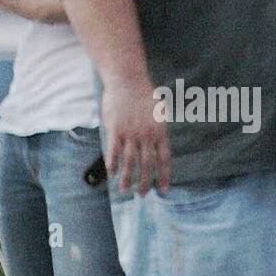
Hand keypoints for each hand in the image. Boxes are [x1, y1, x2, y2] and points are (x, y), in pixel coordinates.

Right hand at [101, 75, 170, 196]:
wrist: (128, 80)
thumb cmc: (143, 95)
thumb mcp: (159, 113)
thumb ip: (158, 131)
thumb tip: (159, 147)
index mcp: (160, 132)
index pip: (164, 159)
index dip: (164, 176)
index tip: (164, 191)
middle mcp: (146, 135)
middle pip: (147, 165)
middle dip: (145, 183)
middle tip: (142, 195)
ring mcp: (130, 133)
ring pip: (130, 162)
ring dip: (127, 178)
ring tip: (125, 190)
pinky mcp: (115, 129)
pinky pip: (114, 151)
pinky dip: (112, 164)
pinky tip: (111, 173)